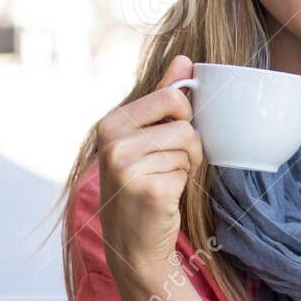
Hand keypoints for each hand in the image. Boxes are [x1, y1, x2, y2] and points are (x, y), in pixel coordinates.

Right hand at [95, 55, 203, 287]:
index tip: (171, 136)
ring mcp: (126, 167)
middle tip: (173, 161)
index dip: (184, 117)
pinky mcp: (147, 189)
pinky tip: (164, 196)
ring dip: (187, 166)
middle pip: (184, 122)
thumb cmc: (142, 183)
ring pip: (189, 147)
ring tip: (165, 180)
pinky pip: (187, 172)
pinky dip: (183, 184)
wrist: (132, 242)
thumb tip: (183, 58)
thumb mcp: (146, 136)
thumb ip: (164, 96)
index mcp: (110, 123)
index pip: (171, 97)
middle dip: (190, 142)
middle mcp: (112, 142)